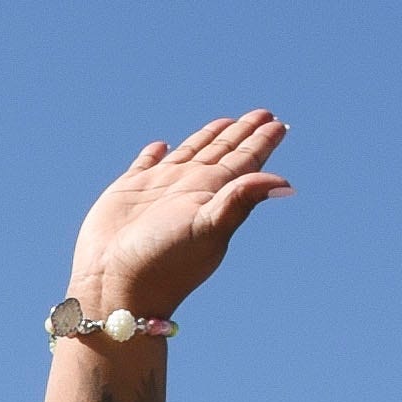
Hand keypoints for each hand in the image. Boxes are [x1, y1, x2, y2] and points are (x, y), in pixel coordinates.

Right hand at [65, 112, 294, 323]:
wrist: (115, 287)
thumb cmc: (164, 263)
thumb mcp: (208, 229)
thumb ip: (240, 201)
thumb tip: (285, 183)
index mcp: (212, 194)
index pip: (244, 161)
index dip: (261, 142)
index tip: (277, 122)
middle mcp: (189, 189)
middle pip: (222, 153)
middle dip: (241, 133)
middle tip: (262, 114)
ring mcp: (158, 190)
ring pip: (189, 154)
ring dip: (207, 137)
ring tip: (225, 122)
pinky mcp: (127, 192)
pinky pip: (145, 165)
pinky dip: (153, 154)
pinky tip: (160, 146)